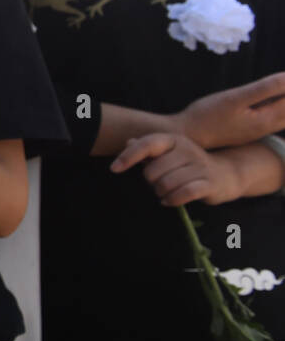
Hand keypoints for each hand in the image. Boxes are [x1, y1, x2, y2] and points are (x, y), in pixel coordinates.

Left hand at [111, 133, 241, 206]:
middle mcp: (187, 150)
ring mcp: (200, 166)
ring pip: (166, 184)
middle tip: (158, 183)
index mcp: (174, 140)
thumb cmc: (189, 164)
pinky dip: (172, 200)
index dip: (128, 156)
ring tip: (164, 192)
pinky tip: (169, 200)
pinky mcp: (209, 183)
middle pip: (153, 171)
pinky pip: (183, 194)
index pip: (147, 144)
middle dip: (150, 182)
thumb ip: (148, 149)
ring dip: (160, 193)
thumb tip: (128, 142)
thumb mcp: (169, 153)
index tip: (114, 169)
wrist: (226, 173)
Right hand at [176, 73, 284, 148]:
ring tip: (279, 91)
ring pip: (282, 118)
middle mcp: (266, 128)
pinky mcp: (247, 132)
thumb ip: (265, 88)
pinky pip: (271, 120)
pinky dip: (276, 109)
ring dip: (281, 102)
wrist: (188, 135)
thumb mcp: (236, 97)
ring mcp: (257, 132)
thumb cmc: (209, 115)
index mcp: (267, 119)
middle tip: (282, 83)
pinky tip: (267, 101)